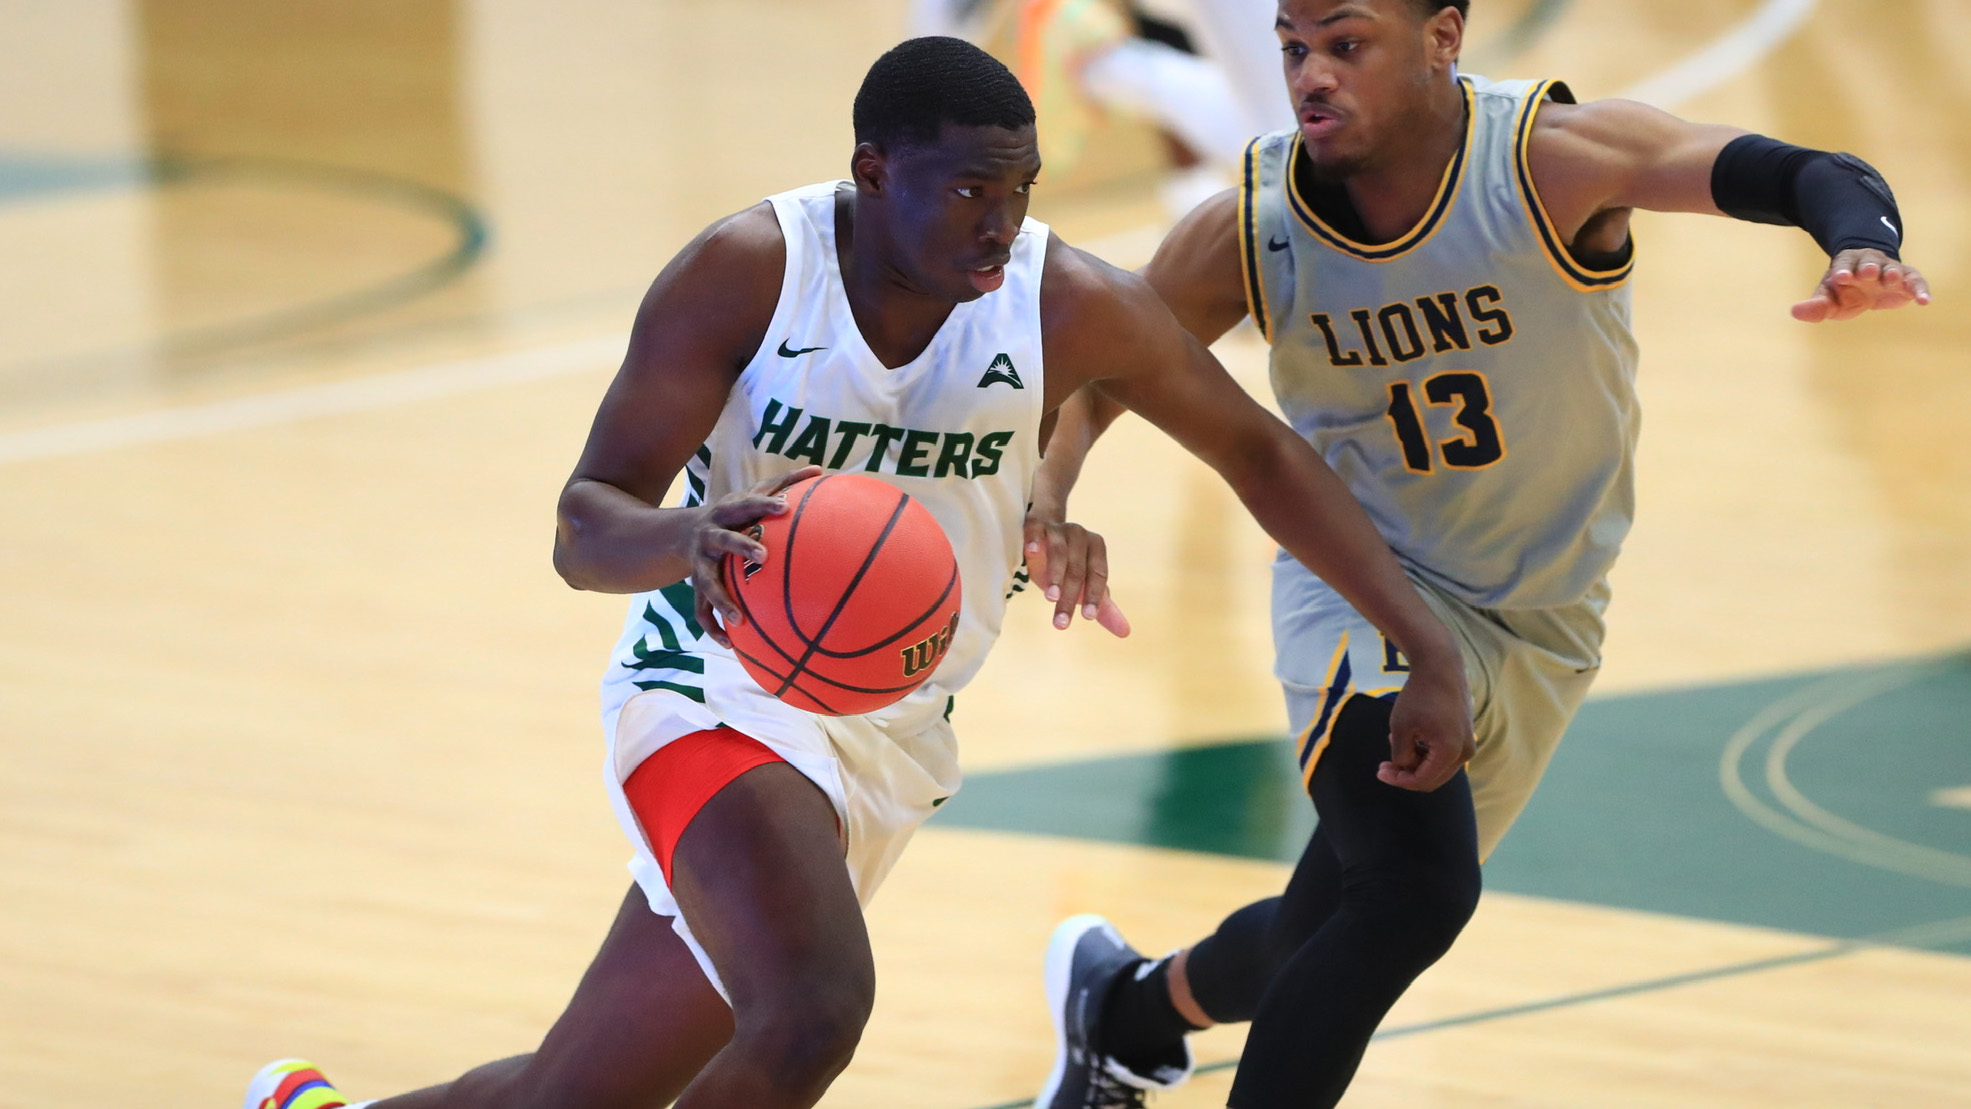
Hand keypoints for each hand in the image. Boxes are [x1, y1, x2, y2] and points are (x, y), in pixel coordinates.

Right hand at [691, 466, 821, 646]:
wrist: (684, 533)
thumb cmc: (733, 514)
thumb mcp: (751, 496)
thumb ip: (784, 483)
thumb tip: (820, 469)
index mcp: (726, 513)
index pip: (746, 504)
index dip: (764, 504)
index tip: (785, 507)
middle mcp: (709, 536)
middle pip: (723, 540)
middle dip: (740, 546)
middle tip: (764, 557)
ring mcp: (700, 563)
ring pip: (707, 583)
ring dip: (721, 600)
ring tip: (739, 619)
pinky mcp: (696, 586)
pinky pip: (701, 610)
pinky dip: (713, 628)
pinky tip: (731, 644)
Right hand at [1021, 506, 1129, 636]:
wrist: (1042, 539)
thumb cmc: (1067, 567)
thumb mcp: (1084, 587)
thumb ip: (1102, 607)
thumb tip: (1126, 632)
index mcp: (1096, 547)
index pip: (1098, 573)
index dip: (1094, 596)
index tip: (1088, 617)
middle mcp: (1079, 535)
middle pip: (1077, 569)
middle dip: (1069, 597)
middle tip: (1062, 622)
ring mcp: (1057, 528)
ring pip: (1059, 552)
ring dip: (1055, 575)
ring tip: (1050, 598)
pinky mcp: (1035, 524)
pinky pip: (1035, 530)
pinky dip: (1034, 540)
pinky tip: (1031, 552)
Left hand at [1378, 650, 1474, 791]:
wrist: (1440, 667)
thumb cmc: (1418, 695)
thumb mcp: (1401, 728)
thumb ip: (1401, 755)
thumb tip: (1404, 768)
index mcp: (1450, 752)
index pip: (1422, 781)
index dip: (1399, 781)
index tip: (1380, 772)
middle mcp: (1465, 752)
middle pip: (1432, 778)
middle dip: (1407, 775)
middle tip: (1384, 767)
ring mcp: (1468, 743)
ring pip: (1438, 767)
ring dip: (1415, 762)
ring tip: (1393, 743)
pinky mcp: (1465, 734)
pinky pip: (1444, 753)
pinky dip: (1425, 752)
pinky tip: (1408, 738)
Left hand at [1792, 248, 1931, 321]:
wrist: (1869, 283)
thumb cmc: (1844, 291)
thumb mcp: (1829, 298)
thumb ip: (1815, 305)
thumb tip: (1795, 312)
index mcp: (1846, 264)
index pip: (1843, 263)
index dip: (1842, 269)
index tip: (1839, 277)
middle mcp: (1869, 263)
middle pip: (1868, 261)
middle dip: (1867, 266)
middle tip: (1867, 273)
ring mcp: (1889, 270)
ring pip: (1892, 268)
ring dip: (1892, 273)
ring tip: (1892, 280)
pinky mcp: (1907, 279)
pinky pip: (1916, 282)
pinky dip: (1920, 290)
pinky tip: (1924, 301)